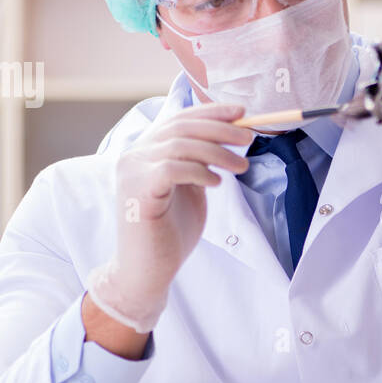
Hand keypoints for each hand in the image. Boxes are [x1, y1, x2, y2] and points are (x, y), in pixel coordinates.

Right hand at [86, 102, 252, 334]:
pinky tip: (216, 183)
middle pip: (181, 127)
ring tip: (241, 167)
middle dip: (220, 129)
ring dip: (217, 152)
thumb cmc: (170, 231)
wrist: (147, 270)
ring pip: (180, 145)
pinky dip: (199, 171)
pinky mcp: (138, 192)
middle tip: (249, 139)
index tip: (242, 112)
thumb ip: (200, 162)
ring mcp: (133, 172)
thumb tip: (230, 137)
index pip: (179, 118)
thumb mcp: (190, 188)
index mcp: (147, 151)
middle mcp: (135, 155)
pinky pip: (172, 168)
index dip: (211, 112)